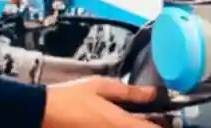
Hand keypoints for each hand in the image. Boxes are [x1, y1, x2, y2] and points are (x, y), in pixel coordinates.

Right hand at [42, 78, 158, 127]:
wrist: (43, 113)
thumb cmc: (70, 98)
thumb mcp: (100, 86)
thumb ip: (129, 92)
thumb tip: (153, 93)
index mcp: (122, 123)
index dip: (165, 124)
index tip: (167, 118)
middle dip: (151, 125)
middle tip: (152, 117)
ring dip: (137, 126)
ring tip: (135, 119)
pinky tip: (118, 121)